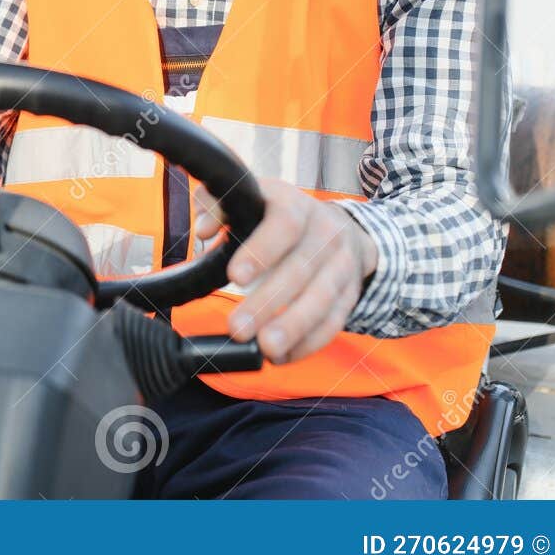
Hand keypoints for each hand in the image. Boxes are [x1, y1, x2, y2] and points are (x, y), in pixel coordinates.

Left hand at [194, 176, 377, 364]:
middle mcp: (325, 233)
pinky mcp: (349, 294)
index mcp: (295, 205)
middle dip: (268, 302)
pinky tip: (282, 356)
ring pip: (321, 299)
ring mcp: (342, 265)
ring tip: (266, 349)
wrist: (339, 226)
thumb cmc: (277, 215)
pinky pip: (334, 321)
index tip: (234, 277)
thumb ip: (219, 208)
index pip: (285, 224)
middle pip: (300, 269)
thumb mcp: (250, 198)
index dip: (261, 250)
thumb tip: (205, 230)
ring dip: (293, 327)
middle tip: (238, 328)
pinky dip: (308, 342)